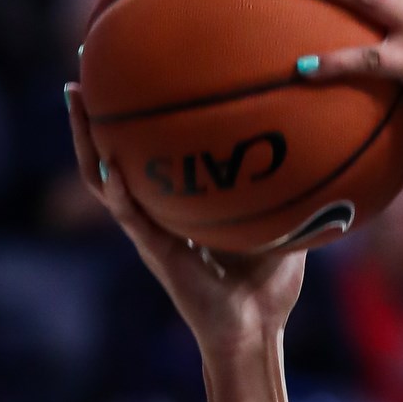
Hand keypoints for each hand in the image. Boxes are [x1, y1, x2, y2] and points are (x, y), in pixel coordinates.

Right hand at [66, 84, 303, 347]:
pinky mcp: (156, 253)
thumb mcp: (286, 224)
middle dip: (94, 114)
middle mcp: (157, 213)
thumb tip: (324, 148)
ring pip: (104, 179)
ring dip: (88, 141)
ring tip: (78, 102)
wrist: (256, 330)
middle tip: (84, 71)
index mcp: (180, 205)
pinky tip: (109, 167)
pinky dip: (119, 192)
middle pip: (113, 154)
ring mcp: (150, 231)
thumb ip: (294, 189)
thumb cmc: (270, 284)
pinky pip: (131, 217)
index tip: (129, 73)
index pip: (148, 153)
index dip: (134, 118)